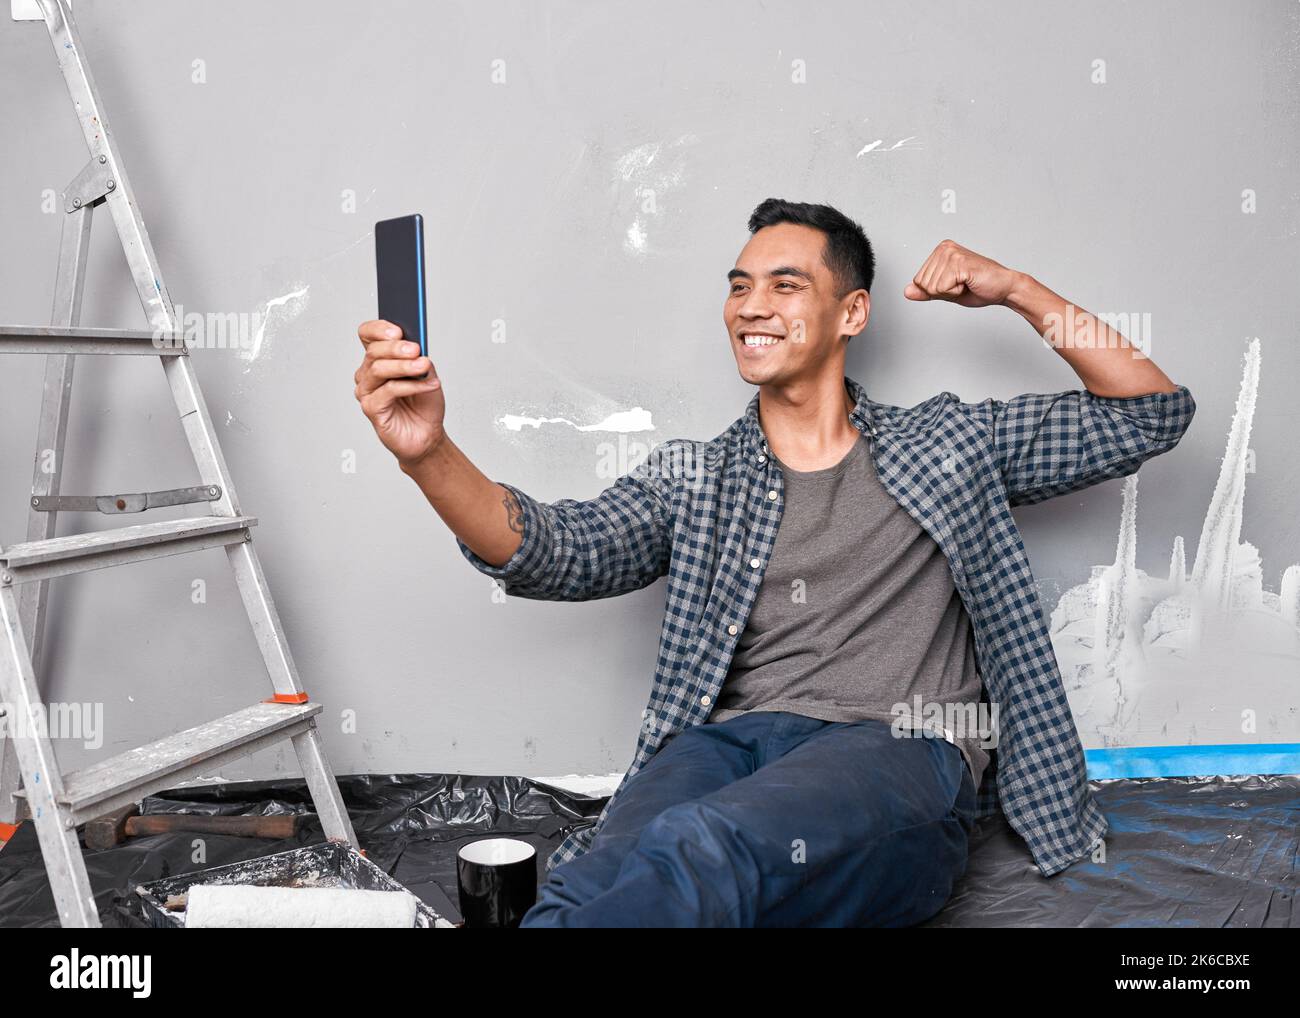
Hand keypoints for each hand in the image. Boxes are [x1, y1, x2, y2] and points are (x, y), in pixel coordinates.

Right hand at [354, 320, 445, 468]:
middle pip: (374, 352)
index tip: (397, 330)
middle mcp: (367, 373)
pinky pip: (388, 390)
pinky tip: (428, 384)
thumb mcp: (427, 374)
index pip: (367, 335)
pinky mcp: (371, 408)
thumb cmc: (423, 404)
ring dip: (404, 366)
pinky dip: (410, 386)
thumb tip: (415, 346)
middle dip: (396, 348)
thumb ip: (419, 358)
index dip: (378, 329)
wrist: (427, 435)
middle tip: (416, 349)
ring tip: (423, 366)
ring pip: (378, 369)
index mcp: (378, 359)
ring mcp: (367, 391)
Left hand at [903, 239, 1021, 307]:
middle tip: (962, 284)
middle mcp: (944, 248)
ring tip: (966, 283)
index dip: (936, 291)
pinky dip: (956, 292)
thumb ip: (926, 291)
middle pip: (923, 284)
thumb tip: (906, 291)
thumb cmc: (978, 288)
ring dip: (950, 292)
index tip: (955, 284)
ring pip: (932, 287)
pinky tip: (969, 282)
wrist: (1004, 288)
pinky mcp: (959, 262)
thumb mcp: (946, 292)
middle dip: (942, 292)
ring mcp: (951, 253)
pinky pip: (942, 289)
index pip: (918, 281)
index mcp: (939, 251)